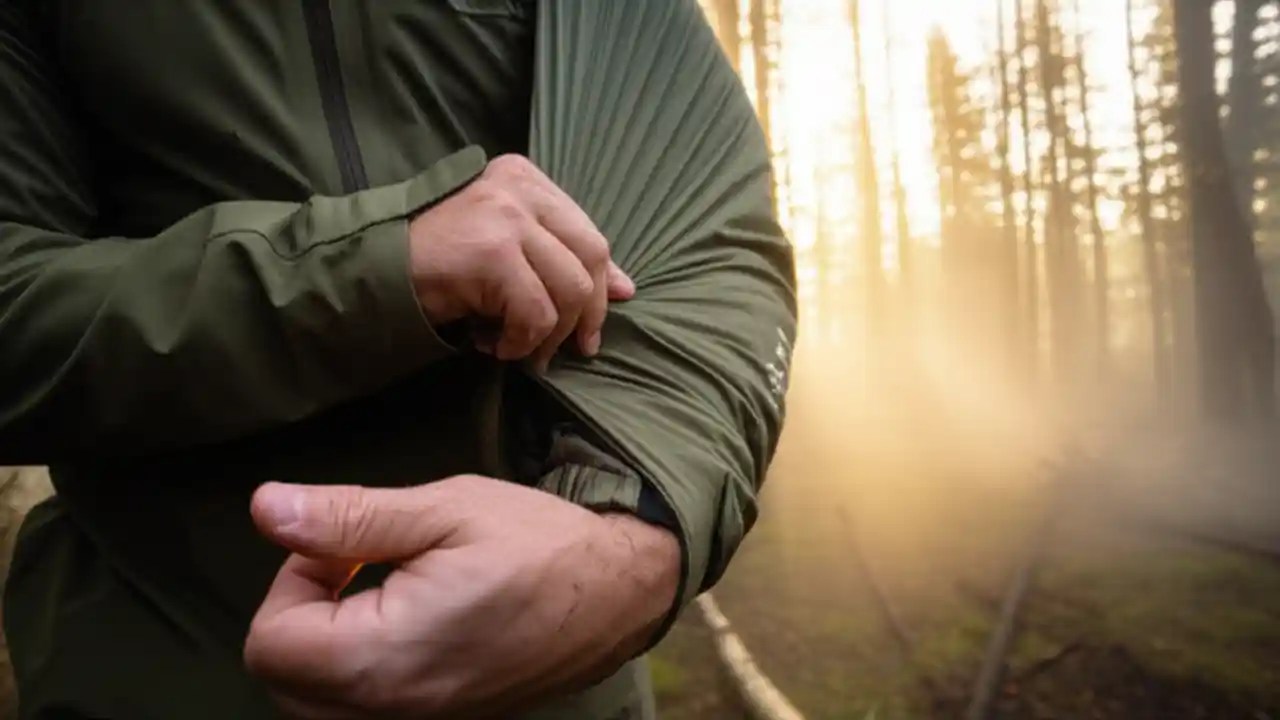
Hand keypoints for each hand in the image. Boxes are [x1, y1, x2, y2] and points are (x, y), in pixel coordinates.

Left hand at [244, 476, 679, 719]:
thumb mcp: (444, 510)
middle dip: (301, 615)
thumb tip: (265, 507)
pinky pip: (366, 711)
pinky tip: (407, 619)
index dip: (293, 578)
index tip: (346, 542)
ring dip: (327, 644)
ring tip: (383, 589)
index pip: (270, 643)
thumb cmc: (539, 543)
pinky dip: (362, 668)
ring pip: (320, 703)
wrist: (621, 590)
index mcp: (386, 658)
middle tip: (358, 562)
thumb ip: (348, 516)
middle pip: (285, 681)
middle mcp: (396, 711)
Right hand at [409, 155, 634, 370]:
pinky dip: (521, 342)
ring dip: (550, 336)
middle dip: (589, 313)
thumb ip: (560, 257)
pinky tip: (494, 346)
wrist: (374, 270)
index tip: (595, 323)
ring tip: (521, 350)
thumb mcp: (507, 247)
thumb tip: (626, 288)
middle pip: (591, 257)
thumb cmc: (440, 263)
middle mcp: (519, 189)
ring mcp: (506, 218)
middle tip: (573, 348)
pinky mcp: (493, 253)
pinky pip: (536, 313)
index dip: (603, 282)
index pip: (589, 233)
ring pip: (570, 290)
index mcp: (526, 179)